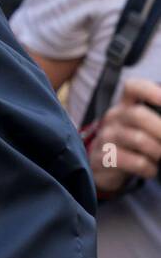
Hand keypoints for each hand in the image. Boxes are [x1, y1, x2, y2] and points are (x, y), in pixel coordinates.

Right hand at [90, 78, 160, 193]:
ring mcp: (105, 137)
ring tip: (158, 157)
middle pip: (138, 115)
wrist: (101, 166)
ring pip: (138, 139)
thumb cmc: (129, 143)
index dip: (152, 92)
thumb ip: (154, 119)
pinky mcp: (102, 158)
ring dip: (157, 151)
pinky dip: (149, 168)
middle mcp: (113, 118)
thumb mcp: (140, 126)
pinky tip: (149, 169)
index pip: (133, 88)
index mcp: (124, 106)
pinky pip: (134, 162)